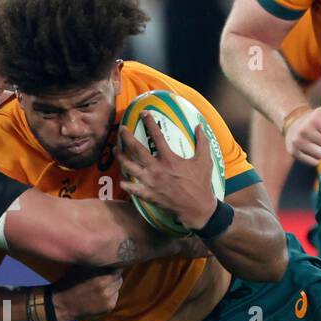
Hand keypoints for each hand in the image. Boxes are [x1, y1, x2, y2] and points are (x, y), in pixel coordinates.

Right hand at [51, 269, 122, 320]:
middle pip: (118, 277)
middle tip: (102, 277)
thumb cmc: (70, 283)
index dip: (111, 266)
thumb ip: (97, 263)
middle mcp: (107, 288)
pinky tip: (98, 297)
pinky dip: (109, 297)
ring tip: (99, 287)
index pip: (117, 267)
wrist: (61, 304)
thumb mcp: (81, 268)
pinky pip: (114, 298)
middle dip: (112, 276)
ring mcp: (109, 299)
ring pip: (117, 288)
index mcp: (102, 276)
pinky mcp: (108, 308)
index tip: (107, 266)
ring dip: (112, 286)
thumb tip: (108, 255)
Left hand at [118, 113, 216, 228]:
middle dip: (127, 137)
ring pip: (130, 168)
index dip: (150, 123)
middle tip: (121, 129)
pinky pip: (133, 189)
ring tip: (116, 149)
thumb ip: (202, 142)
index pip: (157, 136)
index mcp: (169, 158)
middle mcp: (156, 169)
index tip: (144, 113)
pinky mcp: (148, 195)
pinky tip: (121, 181)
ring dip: (121, 157)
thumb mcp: (204, 160)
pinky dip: (126, 185)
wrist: (196, 208)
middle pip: (136, 150)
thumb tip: (200, 126)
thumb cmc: (200, 183)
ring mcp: (150, 182)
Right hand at [284, 93, 320, 165]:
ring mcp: (297, 141)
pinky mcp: (293, 152)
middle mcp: (304, 129)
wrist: (294, 124)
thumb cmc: (320, 119)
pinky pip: (313, 162)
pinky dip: (314, 158)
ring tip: (315, 142)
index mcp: (316, 118)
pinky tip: (309, 149)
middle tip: (319, 135)